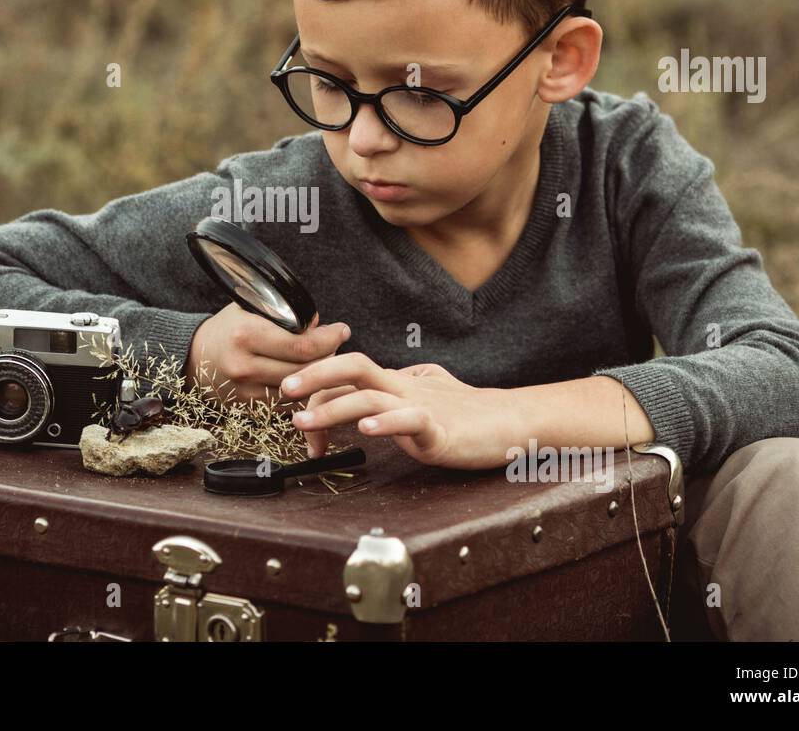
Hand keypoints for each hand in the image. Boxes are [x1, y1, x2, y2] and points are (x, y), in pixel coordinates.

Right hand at [184, 303, 349, 404]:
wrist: (192, 357)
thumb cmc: (227, 328)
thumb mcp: (250, 308)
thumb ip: (283, 314)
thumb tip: (318, 326)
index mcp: (246, 334)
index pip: (302, 345)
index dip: (329, 339)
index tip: (342, 330)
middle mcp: (245, 365)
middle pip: (305, 370)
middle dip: (327, 357)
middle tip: (335, 345)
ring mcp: (245, 390)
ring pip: (299, 389)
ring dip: (317, 376)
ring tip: (323, 360)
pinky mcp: (247, 407)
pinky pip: (287, 402)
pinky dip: (302, 391)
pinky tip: (307, 378)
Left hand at [281, 352, 518, 468]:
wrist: (513, 422)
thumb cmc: (469, 412)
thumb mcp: (424, 393)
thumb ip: (397, 387)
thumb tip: (378, 380)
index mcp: (396, 382)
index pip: (348, 372)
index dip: (317, 384)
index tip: (292, 404)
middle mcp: (403, 389)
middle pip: (354, 367)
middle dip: (314, 377)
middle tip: (285, 392)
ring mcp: (421, 407)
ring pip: (371, 398)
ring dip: (334, 408)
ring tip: (306, 420)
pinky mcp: (440, 431)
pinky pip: (411, 422)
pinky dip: (387, 424)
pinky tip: (366, 430)